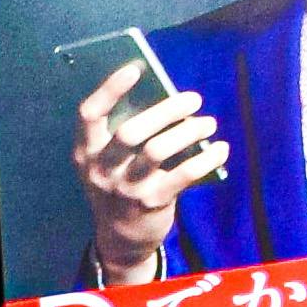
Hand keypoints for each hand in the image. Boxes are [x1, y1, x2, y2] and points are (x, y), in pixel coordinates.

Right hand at [71, 55, 223, 284]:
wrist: (121, 238)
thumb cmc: (121, 184)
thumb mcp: (111, 162)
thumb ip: (126, 134)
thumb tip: (167, 99)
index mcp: (86, 152)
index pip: (89, 114)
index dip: (110, 89)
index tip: (135, 68)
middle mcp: (100, 170)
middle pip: (130, 131)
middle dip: (166, 110)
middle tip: (194, 99)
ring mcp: (124, 188)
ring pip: (158, 150)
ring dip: (189, 131)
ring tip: (208, 122)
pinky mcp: (151, 203)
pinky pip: (184, 175)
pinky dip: (207, 158)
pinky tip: (220, 149)